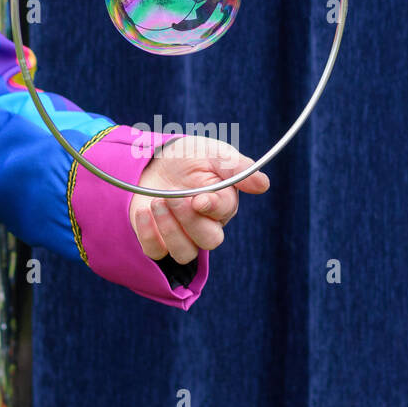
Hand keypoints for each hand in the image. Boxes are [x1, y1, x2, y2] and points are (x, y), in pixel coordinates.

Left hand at [129, 136, 270, 263]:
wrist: (155, 159)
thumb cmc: (190, 156)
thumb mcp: (213, 153)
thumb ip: (237, 167)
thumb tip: (263, 184)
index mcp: (223, 204)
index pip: (224, 213)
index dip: (213, 208)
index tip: (199, 199)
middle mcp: (205, 225)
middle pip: (209, 240)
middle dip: (190, 220)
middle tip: (173, 197)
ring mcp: (181, 236)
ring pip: (185, 253)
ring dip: (170, 230)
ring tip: (156, 203)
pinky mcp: (157, 241)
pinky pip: (156, 252)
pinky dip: (149, 234)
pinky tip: (144, 211)